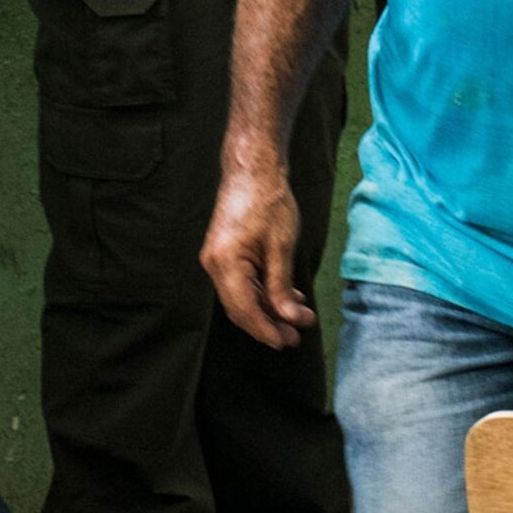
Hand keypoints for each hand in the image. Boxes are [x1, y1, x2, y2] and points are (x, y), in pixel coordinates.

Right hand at [203, 159, 312, 350]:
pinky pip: (243, 283)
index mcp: (225, 263)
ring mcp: (218, 259)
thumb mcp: (281, 248)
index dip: (266, 330)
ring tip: (297, 317)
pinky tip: (286, 297)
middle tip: (296, 337)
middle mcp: (215, 264)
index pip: (244, 310)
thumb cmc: (267, 201)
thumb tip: (288, 318)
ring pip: (242, 298)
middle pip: (240, 308)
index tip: (287, 342)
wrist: (253, 170)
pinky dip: (264, 293)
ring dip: (269, 310)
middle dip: (269, 325)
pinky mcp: (225, 254)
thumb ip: (282, 287)